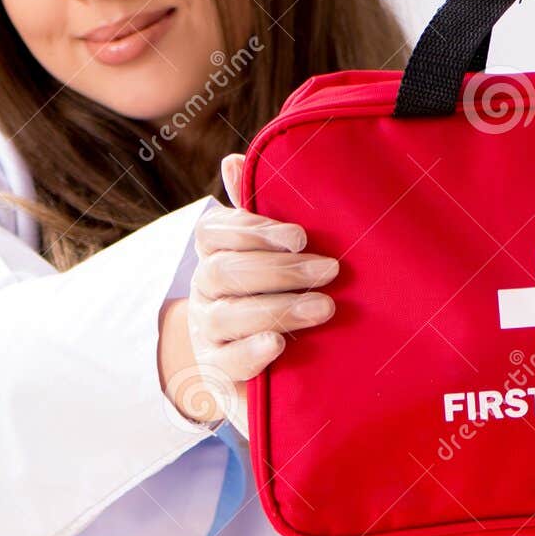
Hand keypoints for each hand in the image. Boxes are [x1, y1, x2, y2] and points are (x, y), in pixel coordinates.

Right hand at [160, 153, 339, 436]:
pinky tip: (278, 344)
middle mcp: (204, 295)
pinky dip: (251, 350)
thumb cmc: (280, 299)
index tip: (301, 235)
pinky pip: (225, 363)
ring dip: (278, 308)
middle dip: (279, 270)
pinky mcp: (218, 376)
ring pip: (225, 315)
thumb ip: (259, 214)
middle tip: (330, 271)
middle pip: (222, 273)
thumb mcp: (276, 257)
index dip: (252, 230)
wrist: (269, 373)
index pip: (213, 234)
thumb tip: (232, 159)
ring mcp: (207, 336)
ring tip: (325, 307)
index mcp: (215, 258)